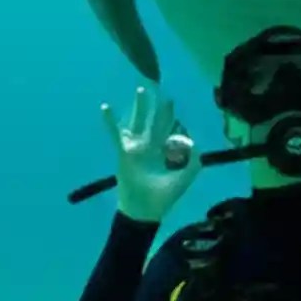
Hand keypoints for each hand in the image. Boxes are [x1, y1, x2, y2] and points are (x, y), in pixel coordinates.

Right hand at [101, 85, 199, 222]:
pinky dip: (109, 122)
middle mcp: (150, 147)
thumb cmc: (162, 198)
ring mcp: (136, 148)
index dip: (177, 125)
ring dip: (139, 107)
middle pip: (155, 122)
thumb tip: (196, 144)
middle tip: (164, 91)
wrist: (143, 210)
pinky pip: (116, 134)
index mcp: (164, 153)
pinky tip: (105, 107)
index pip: (171, 133)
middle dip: (160, 108)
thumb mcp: (183, 180)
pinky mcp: (124, 152)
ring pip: (138, 122)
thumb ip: (193, 163)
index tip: (183, 122)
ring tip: (141, 89)